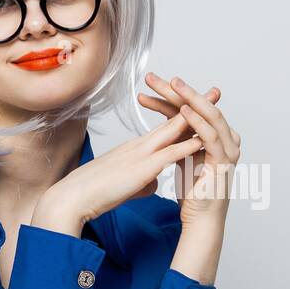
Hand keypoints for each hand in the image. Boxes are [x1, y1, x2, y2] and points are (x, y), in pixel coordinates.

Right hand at [31, 106, 203, 233]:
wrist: (73, 197)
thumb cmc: (96, 193)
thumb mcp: (125, 185)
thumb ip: (142, 180)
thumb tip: (153, 183)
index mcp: (137, 150)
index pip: (165, 128)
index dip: (185, 117)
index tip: (202, 107)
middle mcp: (141, 146)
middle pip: (173, 121)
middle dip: (196, 106)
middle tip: (214, 91)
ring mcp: (141, 154)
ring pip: (173, 131)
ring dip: (196, 117)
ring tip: (216, 105)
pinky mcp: (141, 168)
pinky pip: (168, 154)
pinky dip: (186, 146)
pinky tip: (202, 141)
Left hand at [139, 72, 240, 228]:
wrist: (201, 217)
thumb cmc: (193, 189)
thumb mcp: (183, 153)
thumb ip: (181, 134)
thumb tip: (171, 115)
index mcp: (217, 135)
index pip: (192, 109)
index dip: (171, 96)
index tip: (148, 85)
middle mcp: (226, 137)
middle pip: (201, 106)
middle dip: (178, 90)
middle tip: (156, 77)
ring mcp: (228, 148)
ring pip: (210, 115)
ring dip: (189, 98)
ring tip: (172, 84)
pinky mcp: (224, 161)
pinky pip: (210, 136)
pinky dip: (197, 121)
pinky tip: (183, 110)